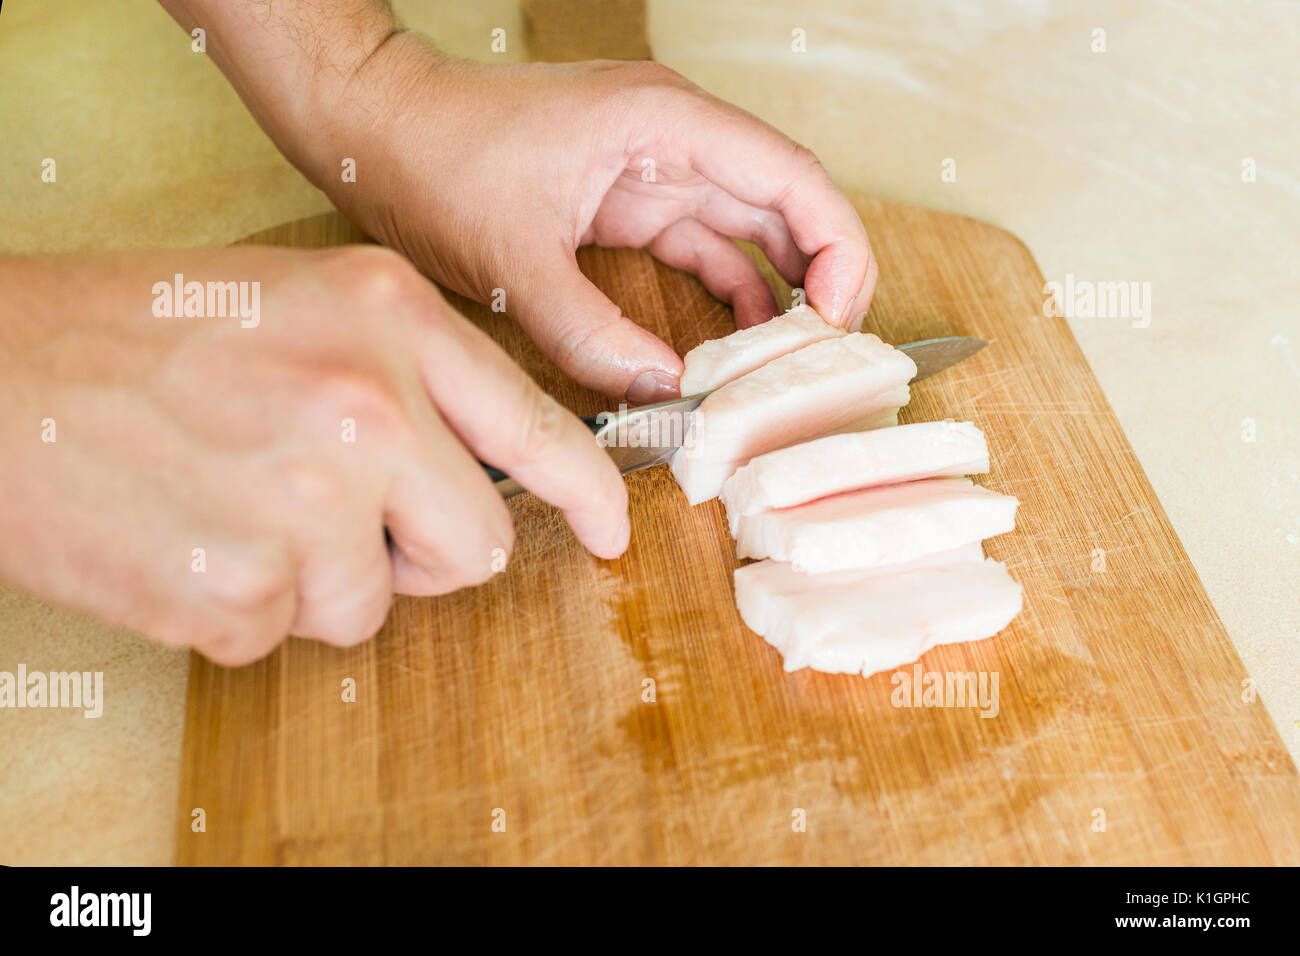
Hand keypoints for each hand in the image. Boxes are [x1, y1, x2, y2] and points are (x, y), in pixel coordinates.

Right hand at [0, 247, 627, 663]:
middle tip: (342, 514)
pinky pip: (284, 635)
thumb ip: (408, 376)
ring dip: (315, 578)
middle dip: (424, 553)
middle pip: (479, 548)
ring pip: (375, 606)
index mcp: (390, 319)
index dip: (590, 494)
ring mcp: (307, 503)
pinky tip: (187, 534)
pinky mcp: (238, 591)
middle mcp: (367, 406)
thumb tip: (486, 466)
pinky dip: (241, 604)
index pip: (538, 430)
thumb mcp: (301, 304)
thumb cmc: (137, 333)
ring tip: (233, 504)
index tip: (611, 532)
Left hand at [319, 42, 876, 402]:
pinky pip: (702, 249)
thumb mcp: (513, 257)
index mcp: (662, 121)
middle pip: (784, 204)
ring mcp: (653, 170)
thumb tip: (664, 391)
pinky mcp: (628, 201)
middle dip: (821, 279)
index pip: (789, 175)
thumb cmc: (436, 157)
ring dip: (778, 295)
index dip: (835, 246)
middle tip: (831, 359)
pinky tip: (735, 351)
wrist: (377, 128)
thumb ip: (590, 333)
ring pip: (749, 232)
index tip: (842, 317)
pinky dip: (727, 298)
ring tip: (791, 367)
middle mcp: (672, 138)